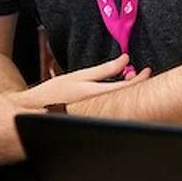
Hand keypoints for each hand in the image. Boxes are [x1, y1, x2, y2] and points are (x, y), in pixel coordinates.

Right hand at [13, 53, 149, 109]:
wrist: (35, 110)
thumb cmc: (54, 92)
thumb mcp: (80, 75)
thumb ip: (105, 69)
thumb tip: (125, 59)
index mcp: (96, 94)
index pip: (128, 88)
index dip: (141, 79)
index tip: (146, 70)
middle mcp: (100, 108)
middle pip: (128, 98)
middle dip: (137, 85)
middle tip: (138, 73)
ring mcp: (98, 116)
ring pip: (121, 104)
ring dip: (127, 91)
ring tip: (125, 79)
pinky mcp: (95, 121)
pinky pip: (113, 110)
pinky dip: (118, 98)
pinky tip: (115, 92)